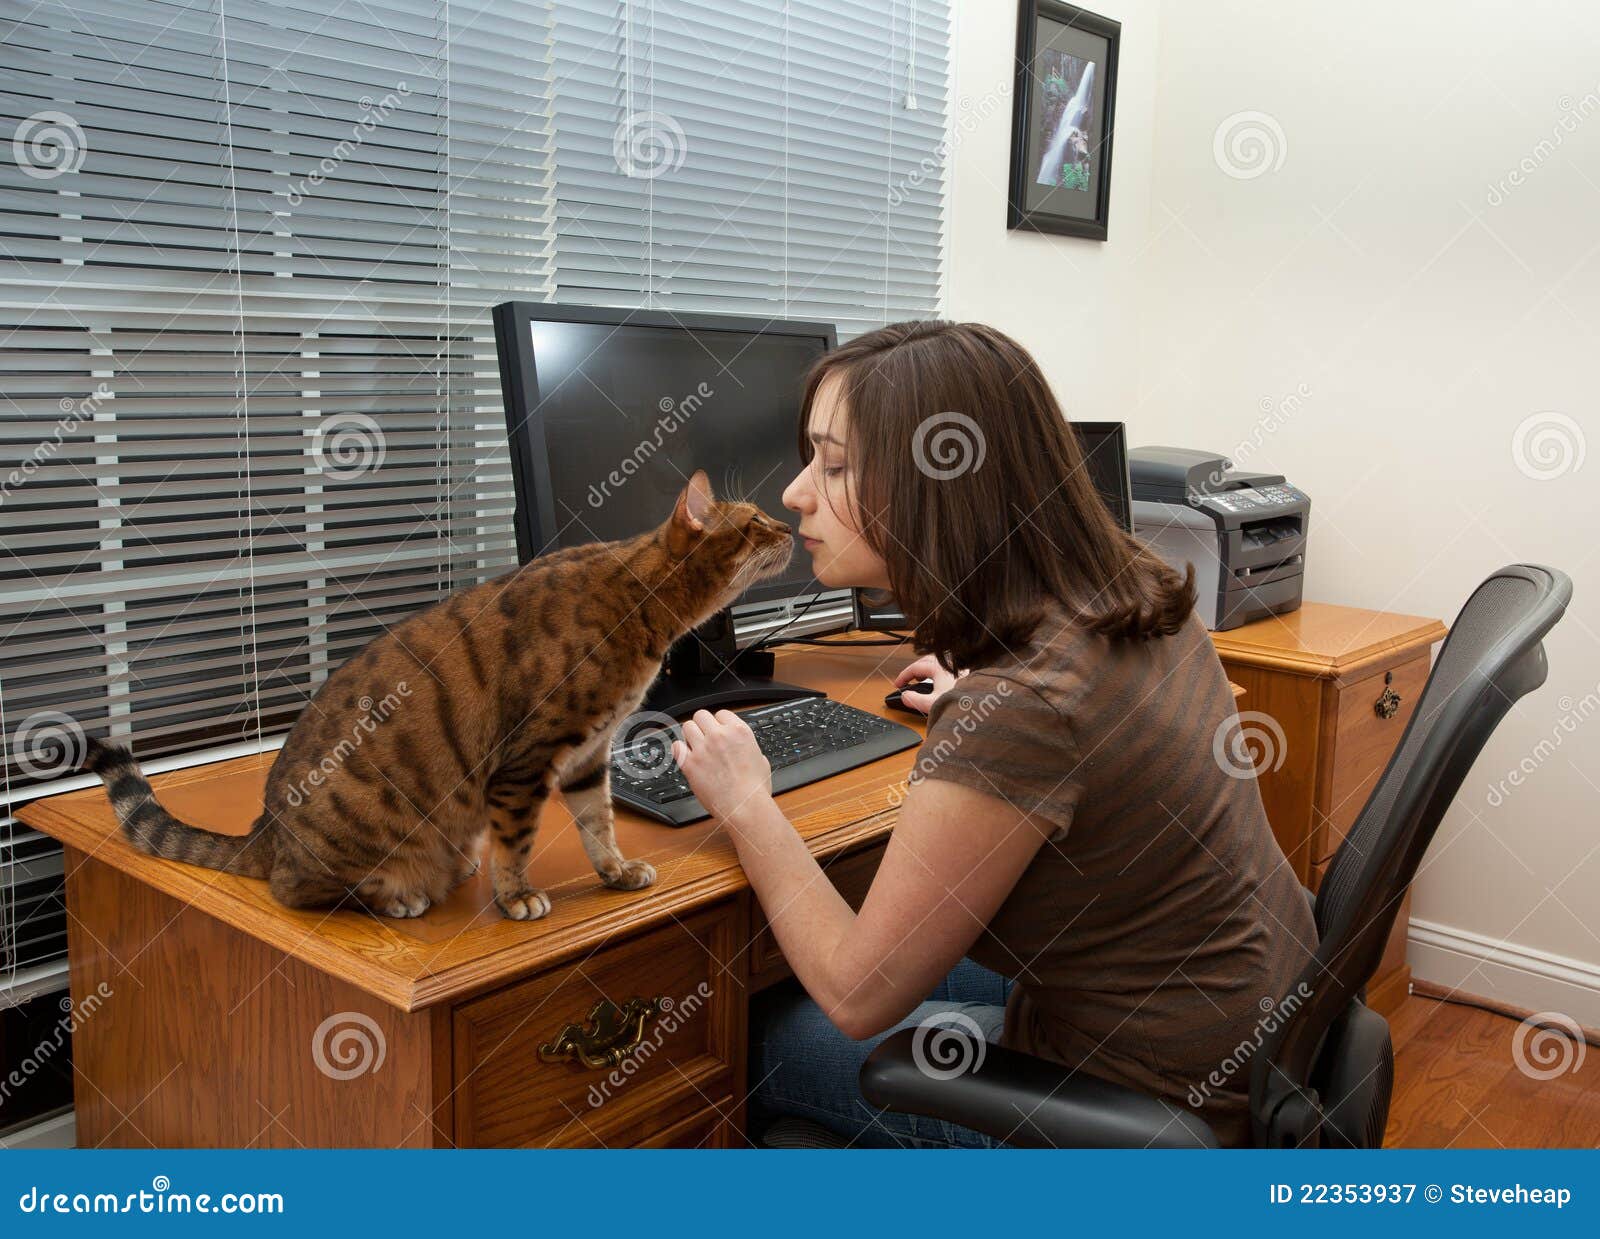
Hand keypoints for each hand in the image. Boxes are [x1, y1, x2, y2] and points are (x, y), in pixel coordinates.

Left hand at [672, 709, 773, 827]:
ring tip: (694, 745)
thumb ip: (749, 748)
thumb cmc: (754, 789)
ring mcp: (703, 749)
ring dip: (690, 735)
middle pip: (701, 715)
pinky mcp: (690, 764)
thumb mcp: (761, 759)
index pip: (721, 713)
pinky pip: (676, 746)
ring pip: (687, 726)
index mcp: (739, 731)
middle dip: (702, 725)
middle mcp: (719, 736)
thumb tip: (745, 749)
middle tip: (704, 736)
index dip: (719, 723)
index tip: (718, 730)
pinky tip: (686, 755)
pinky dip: (680, 749)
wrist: (745, 807)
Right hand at [893, 655, 966, 714]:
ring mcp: (958, 668)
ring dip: (927, 668)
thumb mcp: (933, 704)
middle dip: (914, 670)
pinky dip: (938, 671)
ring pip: (937, 662)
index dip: (903, 676)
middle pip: (925, 661)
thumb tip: (905, 696)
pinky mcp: (965, 674)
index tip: (898, 684)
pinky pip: (947, 667)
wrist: (982, 703)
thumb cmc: (962, 702)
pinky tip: (941, 680)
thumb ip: (916, 701)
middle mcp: (948, 665)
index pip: (915, 667)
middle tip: (908, 679)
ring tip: (922, 678)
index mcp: (938, 668)